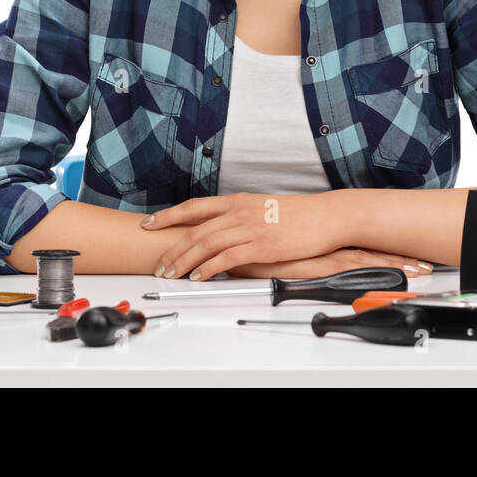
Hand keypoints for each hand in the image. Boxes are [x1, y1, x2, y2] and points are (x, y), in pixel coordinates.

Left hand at [141, 191, 350, 280]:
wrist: (327, 216)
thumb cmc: (299, 215)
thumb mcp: (263, 208)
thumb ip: (240, 217)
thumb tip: (222, 232)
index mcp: (238, 201)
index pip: (194, 207)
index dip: (168, 215)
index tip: (149, 223)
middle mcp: (239, 212)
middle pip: (195, 230)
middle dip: (172, 248)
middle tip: (158, 265)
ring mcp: (250, 228)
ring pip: (206, 244)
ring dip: (184, 261)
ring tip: (171, 274)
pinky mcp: (261, 246)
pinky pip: (227, 258)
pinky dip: (209, 268)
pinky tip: (199, 276)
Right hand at [224, 248, 433, 279]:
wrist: (250, 246)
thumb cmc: (267, 248)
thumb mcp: (292, 251)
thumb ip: (308, 254)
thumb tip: (317, 256)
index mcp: (329, 241)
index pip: (365, 244)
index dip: (388, 248)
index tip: (409, 253)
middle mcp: (332, 246)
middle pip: (373, 251)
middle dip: (400, 257)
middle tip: (425, 264)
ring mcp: (328, 255)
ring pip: (369, 260)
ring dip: (395, 264)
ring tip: (419, 270)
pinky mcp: (320, 266)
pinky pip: (353, 269)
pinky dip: (374, 271)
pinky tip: (388, 274)